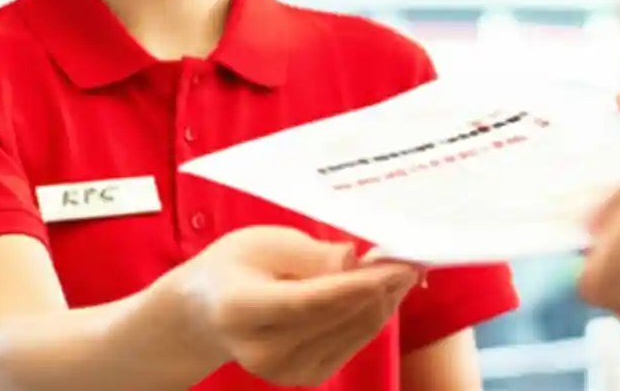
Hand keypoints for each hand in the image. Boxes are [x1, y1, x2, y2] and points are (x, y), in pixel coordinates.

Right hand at [167, 226, 420, 386]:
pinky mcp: (305, 376)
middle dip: (382, 286)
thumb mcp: (264, 243)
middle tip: (412, 255)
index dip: (360, 284)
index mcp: (241, 310)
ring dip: (385, 299)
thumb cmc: (235, 268)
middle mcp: (262, 351)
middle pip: (340, 317)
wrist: (207, 314)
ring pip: (355, 331)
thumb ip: (310, 255)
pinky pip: (354, 342)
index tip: (400, 264)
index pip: (311, 301)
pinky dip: (372, 314)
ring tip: (401, 267)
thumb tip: (354, 259)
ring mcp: (284, 371)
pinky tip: (381, 290)